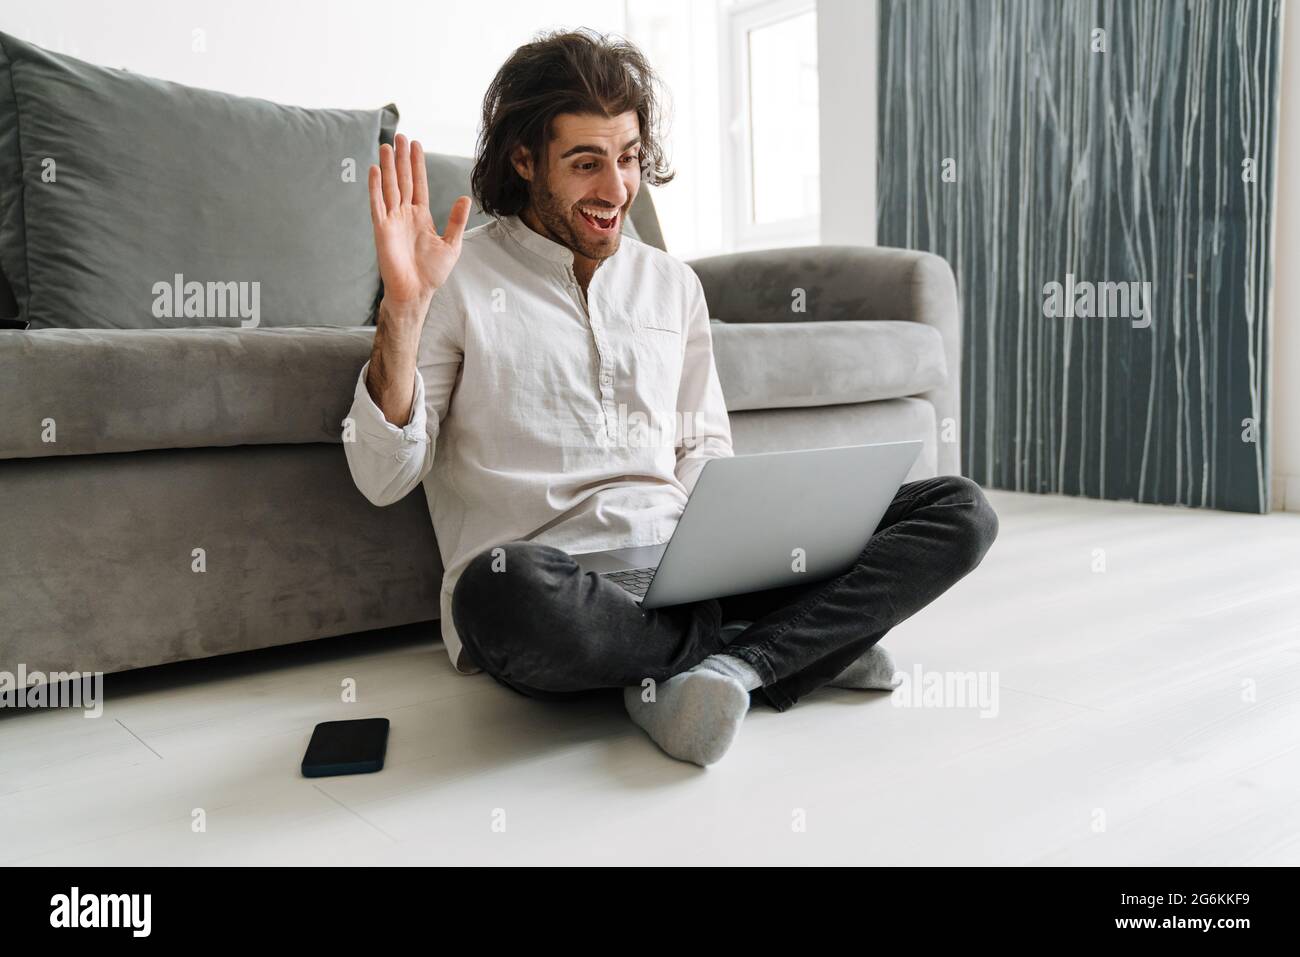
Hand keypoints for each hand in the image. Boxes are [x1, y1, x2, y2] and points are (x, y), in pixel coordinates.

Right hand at [368, 133, 469, 309]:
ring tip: (386, 145)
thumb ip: (456, 220)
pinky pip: (378, 204)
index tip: (416, 145)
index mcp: (421, 216)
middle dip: (402, 158)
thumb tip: (464, 197)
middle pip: (403, 180)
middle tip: (400, 136)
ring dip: (388, 166)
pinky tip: (375, 170)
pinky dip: (376, 187)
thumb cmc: (432, 273)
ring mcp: (392, 220)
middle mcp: (405, 214)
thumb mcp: (451, 244)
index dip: (417, 165)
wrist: (415, 292)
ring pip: (390, 187)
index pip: (419, 184)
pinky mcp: (382, 229)